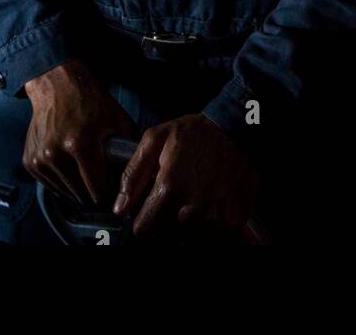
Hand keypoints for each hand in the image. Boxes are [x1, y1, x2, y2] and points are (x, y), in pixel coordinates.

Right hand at [22, 60, 138, 205]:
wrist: (58, 87)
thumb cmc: (91, 103)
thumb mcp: (118, 121)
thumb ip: (129, 148)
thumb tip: (139, 172)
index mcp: (81, 146)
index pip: (96, 190)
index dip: (108, 191)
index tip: (112, 188)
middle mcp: (56, 155)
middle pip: (80, 194)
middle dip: (93, 191)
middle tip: (100, 181)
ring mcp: (40, 159)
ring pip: (64, 192)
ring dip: (76, 188)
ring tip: (86, 173)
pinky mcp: (29, 161)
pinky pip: (49, 185)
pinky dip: (61, 182)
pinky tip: (70, 169)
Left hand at [113, 113, 259, 238]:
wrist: (233, 125)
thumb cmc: (194, 131)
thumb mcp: (155, 139)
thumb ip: (133, 174)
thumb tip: (119, 208)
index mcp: (169, 187)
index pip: (145, 226)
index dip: (143, 222)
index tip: (147, 216)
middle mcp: (191, 203)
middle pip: (171, 228)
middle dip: (171, 215)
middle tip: (180, 193)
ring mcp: (215, 209)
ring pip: (197, 229)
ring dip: (196, 217)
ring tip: (199, 193)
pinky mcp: (235, 211)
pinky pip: (222, 227)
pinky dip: (219, 218)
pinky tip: (217, 198)